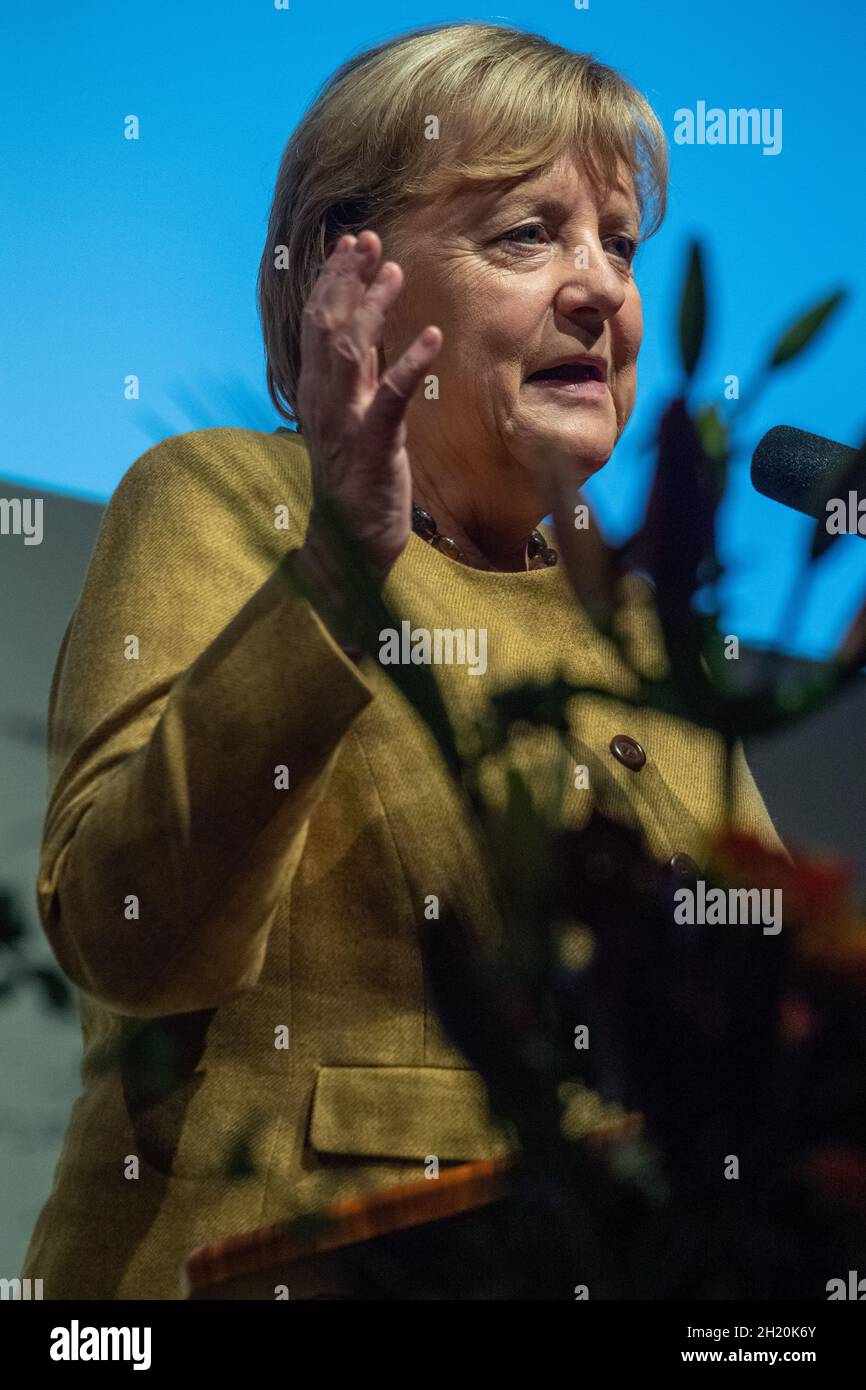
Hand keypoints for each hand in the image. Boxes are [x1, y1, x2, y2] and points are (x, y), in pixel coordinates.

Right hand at [297, 229, 442, 579]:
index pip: (317, 324)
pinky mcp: (371, 446)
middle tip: (369, 240)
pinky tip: (430, 337)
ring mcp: (344, 423)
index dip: (333, 281)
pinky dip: (409, 364)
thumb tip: (370, 336)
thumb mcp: (357, 420)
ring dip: (373, 307)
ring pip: (350, 351)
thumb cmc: (358, 481)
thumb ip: (360, 379)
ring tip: (396, 271)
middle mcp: (322, 402)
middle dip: (346, 279)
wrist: (350, 543)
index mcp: (316, 393)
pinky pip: (390, 397)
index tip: (353, 245)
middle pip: (327, 326)